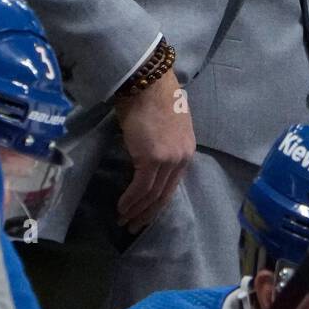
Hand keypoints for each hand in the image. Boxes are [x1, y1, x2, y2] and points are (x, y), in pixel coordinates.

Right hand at [115, 68, 194, 233]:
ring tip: (123, 220)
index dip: (158, 202)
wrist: (148, 82)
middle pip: (165, 194)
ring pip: (152, 194)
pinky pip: (140, 187)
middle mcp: (182, 158)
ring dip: (136, 210)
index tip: (147, 213)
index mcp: (187, 151)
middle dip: (148, 214)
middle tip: (134, 227)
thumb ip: (161, 146)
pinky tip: (121, 207)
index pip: (173, 184)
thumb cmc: (151, 98)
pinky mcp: (152, 159)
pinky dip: (130, 200)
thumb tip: (146, 160)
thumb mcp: (163, 126)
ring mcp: (169, 159)